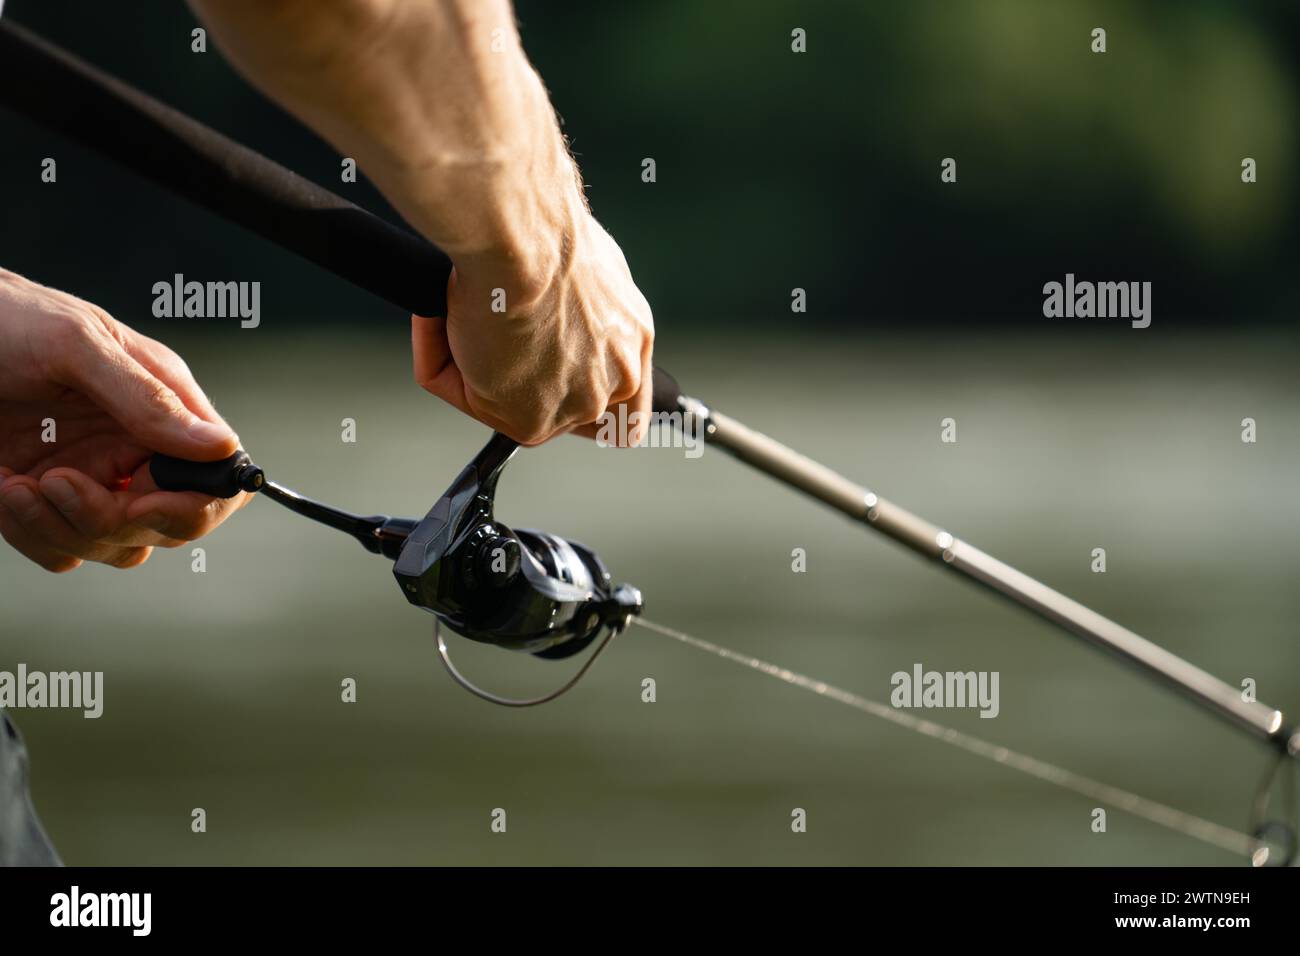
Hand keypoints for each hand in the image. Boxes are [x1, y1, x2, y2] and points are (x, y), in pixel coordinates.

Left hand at [0, 269, 245, 571]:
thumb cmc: (6, 318)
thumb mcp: (77, 345)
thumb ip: (149, 399)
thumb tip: (222, 447)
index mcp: (164, 407)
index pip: (217, 478)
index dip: (196, 505)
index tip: (145, 504)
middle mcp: (134, 449)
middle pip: (167, 526)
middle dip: (112, 520)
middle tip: (59, 482)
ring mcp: (92, 479)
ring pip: (114, 548)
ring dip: (61, 528)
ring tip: (17, 484)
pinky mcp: (45, 500)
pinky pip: (59, 550)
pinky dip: (28, 532)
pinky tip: (3, 485)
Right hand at [189, 0, 654, 445]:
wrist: (522, 228)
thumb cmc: (542, 218)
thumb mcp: (576, 246)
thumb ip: (565, 280)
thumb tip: (532, 272)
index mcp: (632, 333)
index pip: (626, 398)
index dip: (583, 389)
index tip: (546, 371)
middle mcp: (617, 375)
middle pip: (571, 410)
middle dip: (516, 377)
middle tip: (480, 339)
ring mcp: (576, 403)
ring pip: (507, 397)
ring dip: (471, 359)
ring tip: (455, 306)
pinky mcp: (530, 418)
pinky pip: (466, 395)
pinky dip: (439, 359)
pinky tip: (439, 315)